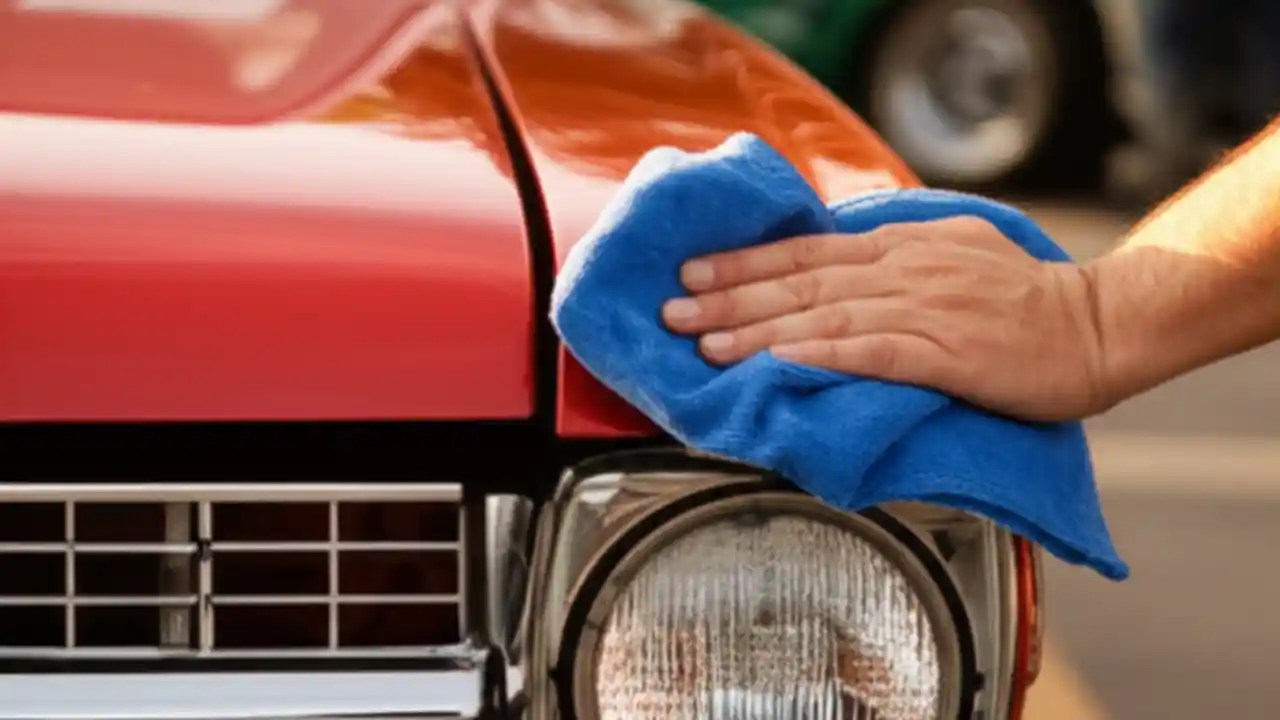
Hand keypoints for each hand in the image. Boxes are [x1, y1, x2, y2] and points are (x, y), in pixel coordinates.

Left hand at [661, 216, 1114, 420]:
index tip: (694, 272)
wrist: (1097, 325)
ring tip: (706, 346)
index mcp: (902, 247)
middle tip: (673, 311)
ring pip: (825, 317)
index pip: (806, 251)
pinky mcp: (947, 351)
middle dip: (730, 297)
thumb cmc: (1025, 299)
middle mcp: (904, 271)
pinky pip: (871, 352)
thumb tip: (839, 264)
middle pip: (801, 281)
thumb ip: (896, 258)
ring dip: (759, 332)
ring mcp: (925, 309)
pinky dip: (819, 357)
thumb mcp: (954, 254)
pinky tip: (779, 366)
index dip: (745, 262)